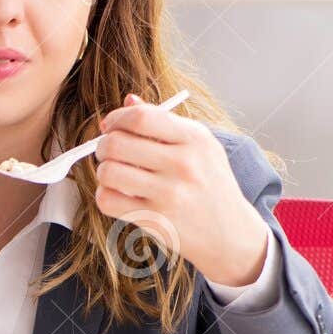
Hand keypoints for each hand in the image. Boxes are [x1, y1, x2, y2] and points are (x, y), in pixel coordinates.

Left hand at [94, 93, 268, 286]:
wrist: (229, 233)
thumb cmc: (209, 183)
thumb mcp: (199, 146)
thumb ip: (163, 121)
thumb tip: (128, 101)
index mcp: (194, 139)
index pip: (140, 117)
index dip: (116, 118)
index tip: (110, 126)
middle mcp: (183, 164)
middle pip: (116, 143)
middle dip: (103, 146)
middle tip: (109, 152)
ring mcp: (169, 194)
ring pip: (107, 171)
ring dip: (104, 172)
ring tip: (116, 175)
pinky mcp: (155, 219)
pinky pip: (107, 200)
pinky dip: (106, 196)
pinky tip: (120, 195)